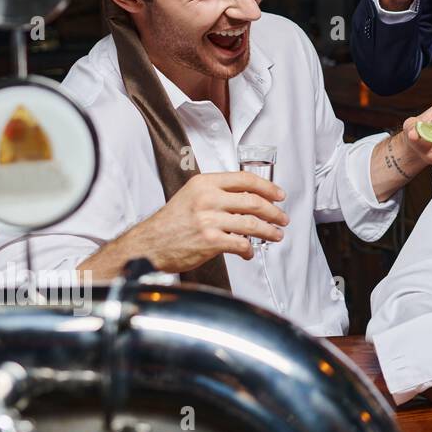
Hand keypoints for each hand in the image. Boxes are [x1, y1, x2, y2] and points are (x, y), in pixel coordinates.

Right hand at [123, 172, 287, 271]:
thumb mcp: (192, 196)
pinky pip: (241, 244)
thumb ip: (218, 193)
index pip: (245, 180)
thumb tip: (250, 197)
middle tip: (282, 218)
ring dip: (269, 231)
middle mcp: (207, 199)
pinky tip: (249, 251)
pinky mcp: (209, 241)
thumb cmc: (172, 222)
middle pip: (254, 202)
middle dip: (274, 212)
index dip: (267, 187)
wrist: (149, 245)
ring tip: (276, 235)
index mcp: (205, 183)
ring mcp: (208, 220)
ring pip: (252, 224)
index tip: (279, 195)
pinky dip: (249, 249)